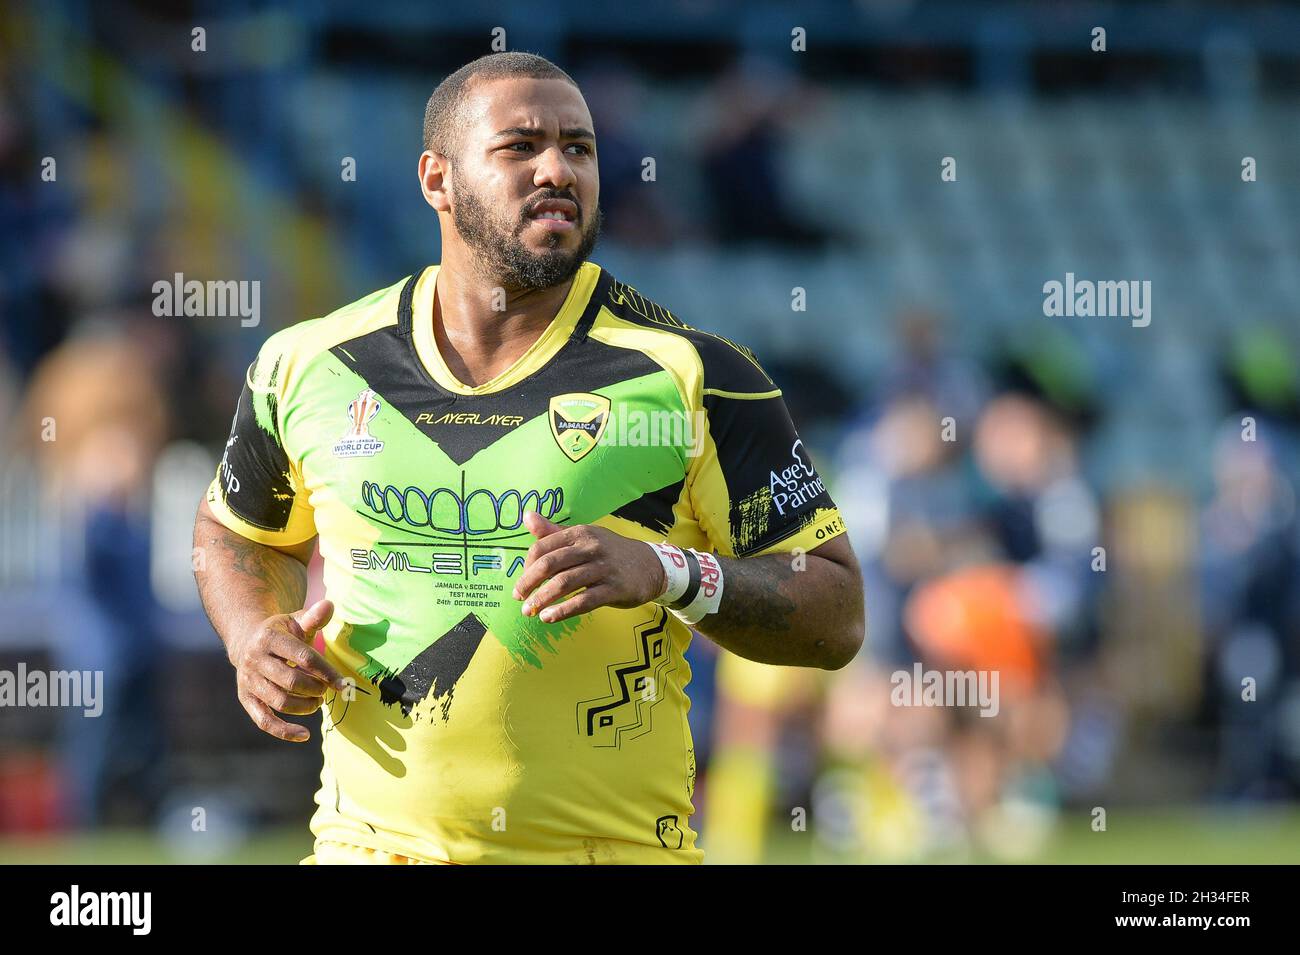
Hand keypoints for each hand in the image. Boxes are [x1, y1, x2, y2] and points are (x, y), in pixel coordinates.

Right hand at [228, 599, 345, 741]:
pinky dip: (284, 731)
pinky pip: (264, 721)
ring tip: (317, 701)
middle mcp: (255, 660)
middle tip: (326, 690)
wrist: (247, 641)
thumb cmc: (281, 633)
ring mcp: (248, 681)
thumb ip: (313, 617)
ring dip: (305, 706)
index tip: (344, 684)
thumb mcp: (295, 621)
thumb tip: (329, 605)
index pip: (303, 657)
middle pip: (291, 682)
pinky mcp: (246, 699)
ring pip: (279, 702)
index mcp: (269, 639)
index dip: (326, 672)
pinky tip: (305, 735)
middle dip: (316, 688)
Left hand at [512, 512, 666, 623]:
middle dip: (529, 582)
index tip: (521, 581)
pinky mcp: (615, 589)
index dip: (527, 565)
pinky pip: (584, 601)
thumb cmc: (609, 552)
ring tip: (529, 611)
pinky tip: (549, 617)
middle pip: (551, 563)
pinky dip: (563, 610)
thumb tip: (527, 516)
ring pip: (565, 583)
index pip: (543, 546)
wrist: (651, 565)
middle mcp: (591, 547)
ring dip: (542, 599)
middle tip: (518, 598)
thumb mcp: (584, 537)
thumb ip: (554, 531)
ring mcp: (604, 568)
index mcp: (580, 533)